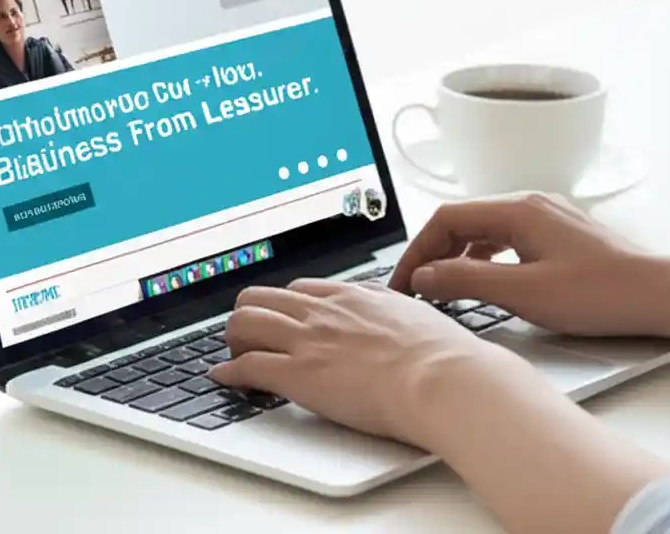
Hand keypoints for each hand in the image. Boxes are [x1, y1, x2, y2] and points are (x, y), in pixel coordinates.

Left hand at [209, 278, 509, 447]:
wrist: (443, 379)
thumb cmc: (444, 357)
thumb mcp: (418, 315)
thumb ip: (396, 311)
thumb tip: (398, 317)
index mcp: (355, 296)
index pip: (303, 289)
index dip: (287, 306)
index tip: (284, 319)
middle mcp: (325, 310)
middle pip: (262, 296)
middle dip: (251, 315)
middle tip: (251, 337)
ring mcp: (309, 339)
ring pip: (244, 321)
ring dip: (234, 338)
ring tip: (236, 354)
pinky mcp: (298, 373)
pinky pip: (247, 364)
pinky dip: (229, 371)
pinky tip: (224, 377)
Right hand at [387, 193, 669, 337]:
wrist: (663, 294)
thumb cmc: (601, 294)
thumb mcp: (524, 293)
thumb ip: (466, 281)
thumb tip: (423, 277)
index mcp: (517, 210)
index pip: (446, 219)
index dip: (417, 251)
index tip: (404, 284)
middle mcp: (530, 203)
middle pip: (463, 220)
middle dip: (433, 253)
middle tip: (416, 289)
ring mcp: (548, 217)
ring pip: (485, 229)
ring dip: (458, 255)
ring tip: (443, 288)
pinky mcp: (561, 234)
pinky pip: (507, 238)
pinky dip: (484, 257)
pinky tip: (485, 280)